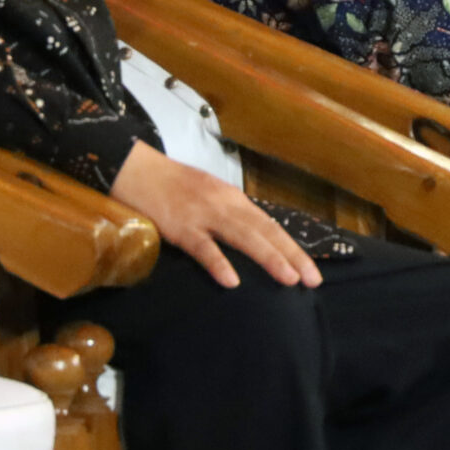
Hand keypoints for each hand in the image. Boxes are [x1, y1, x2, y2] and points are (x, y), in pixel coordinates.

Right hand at [109, 141, 320, 288]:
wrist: (136, 169)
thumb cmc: (172, 186)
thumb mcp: (208, 195)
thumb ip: (228, 215)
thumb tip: (251, 239)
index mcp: (233, 199)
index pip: (270, 225)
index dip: (293, 247)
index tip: (311, 269)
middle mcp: (226, 204)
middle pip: (265, 231)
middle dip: (292, 255)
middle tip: (313, 280)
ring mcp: (204, 214)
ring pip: (243, 237)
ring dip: (269, 257)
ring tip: (289, 278)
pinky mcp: (180, 226)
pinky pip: (203, 247)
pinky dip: (219, 263)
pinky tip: (232, 281)